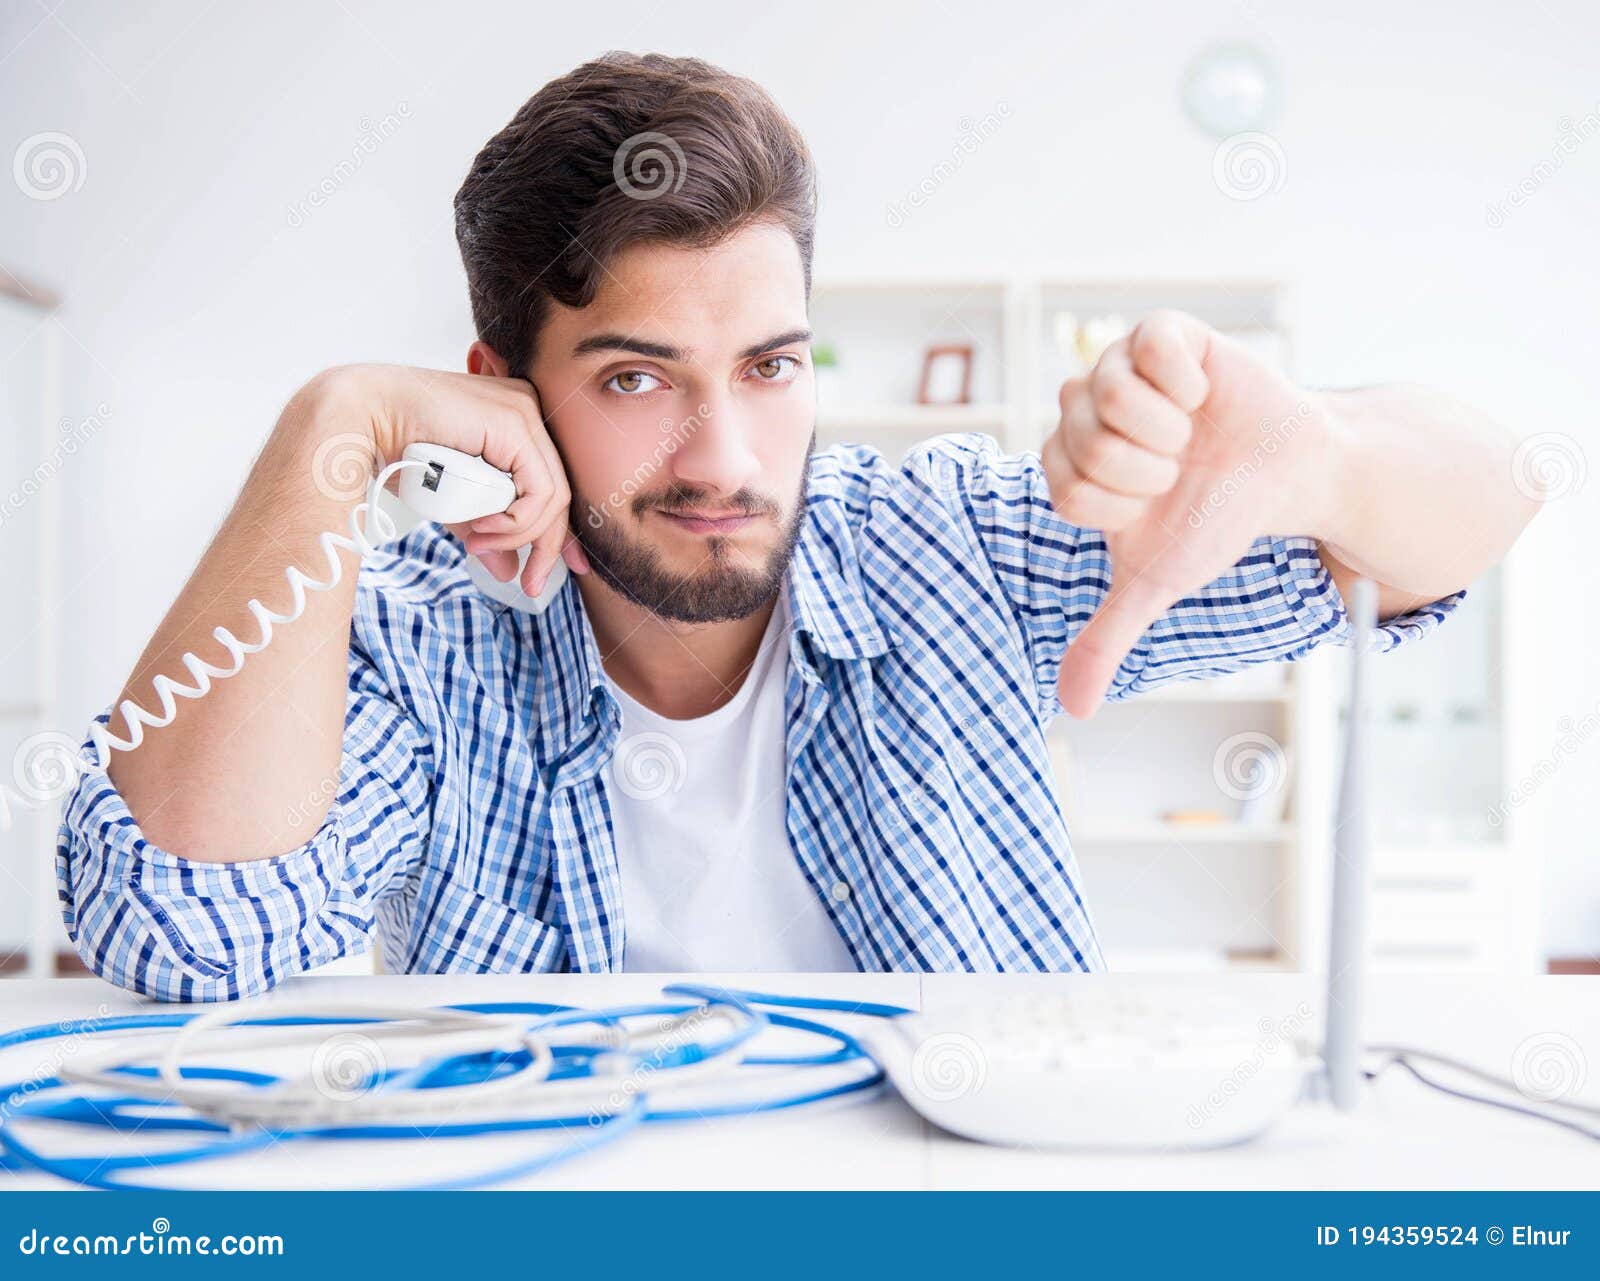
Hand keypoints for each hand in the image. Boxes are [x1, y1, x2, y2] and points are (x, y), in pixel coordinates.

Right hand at [330, 363, 588, 595]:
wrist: (361, 419)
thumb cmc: (398, 451)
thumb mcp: (453, 500)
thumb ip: (483, 528)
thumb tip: (508, 571)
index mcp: (517, 423)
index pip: (554, 485)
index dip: (561, 533)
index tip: (563, 571)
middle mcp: (528, 411)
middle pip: (558, 492)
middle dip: (548, 546)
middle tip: (530, 584)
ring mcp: (525, 412)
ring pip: (552, 495)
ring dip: (519, 535)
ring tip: (479, 545)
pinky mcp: (515, 423)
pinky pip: (539, 490)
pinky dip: (515, 521)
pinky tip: (483, 528)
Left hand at [1042, 311, 1330, 717]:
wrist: (1287, 475)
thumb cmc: (1214, 521)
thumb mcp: (1158, 581)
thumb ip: (1108, 635)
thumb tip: (1073, 708)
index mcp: (1068, 468)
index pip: (1065, 489)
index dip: (1121, 505)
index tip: (1156, 504)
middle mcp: (1082, 414)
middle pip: (1083, 442)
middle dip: (1146, 470)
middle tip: (1178, 469)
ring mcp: (1118, 367)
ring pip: (1109, 394)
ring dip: (1167, 427)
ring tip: (1191, 433)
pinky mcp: (1162, 334)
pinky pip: (1150, 345)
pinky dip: (1187, 381)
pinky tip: (1203, 395)